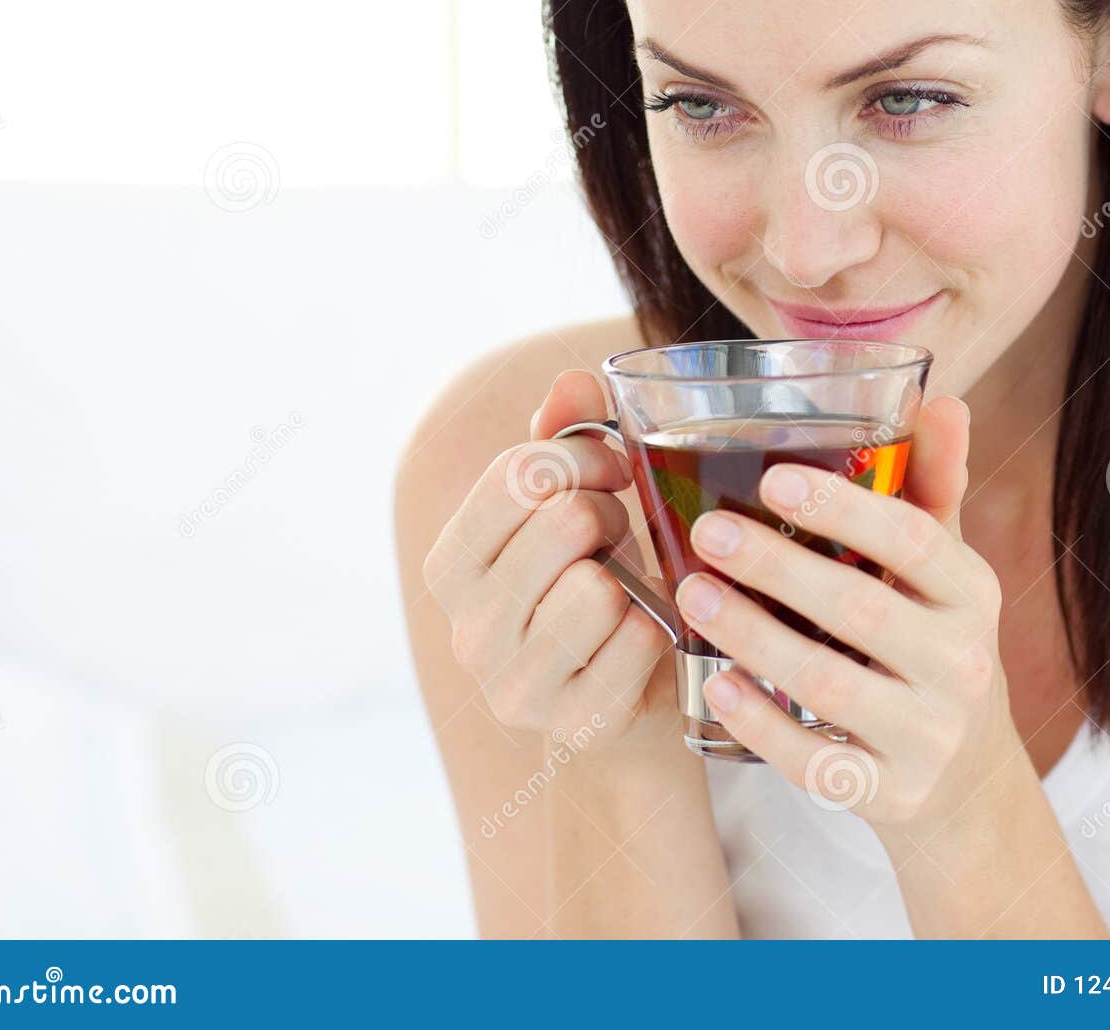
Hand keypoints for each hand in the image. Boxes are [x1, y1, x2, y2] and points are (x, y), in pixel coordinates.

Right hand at [422, 369, 679, 757]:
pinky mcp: (574, 727)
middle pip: (565, 521)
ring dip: (634, 576)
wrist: (621, 705)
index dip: (583, 456)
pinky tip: (644, 637)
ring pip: (597, 587)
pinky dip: (657, 628)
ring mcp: (515, 687)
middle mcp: (467, 628)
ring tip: (629, 587)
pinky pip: (638, 641)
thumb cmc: (592, 583)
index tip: (610, 468)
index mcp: (452, 562)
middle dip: (611, 513)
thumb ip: (563, 437)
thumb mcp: (568, 506)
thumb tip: (575, 383)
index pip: (520, 472)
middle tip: (618, 533)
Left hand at [671, 396, 1020, 836]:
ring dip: (750, 634)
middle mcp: (962, 665)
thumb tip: (938, 397)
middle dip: (777, 567)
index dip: (846, 507)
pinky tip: (715, 683)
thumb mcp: (945, 573)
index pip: (915, 539)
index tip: (774, 479)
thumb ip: (932, 488)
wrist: (967, 780)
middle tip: (708, 530)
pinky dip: (760, 721)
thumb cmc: (934, 645)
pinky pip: (816, 761)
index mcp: (972, 595)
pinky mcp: (892, 795)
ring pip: (827, 682)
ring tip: (691, 594)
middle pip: (861, 608)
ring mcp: (928, 736)